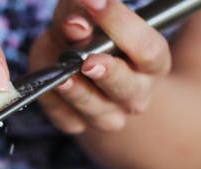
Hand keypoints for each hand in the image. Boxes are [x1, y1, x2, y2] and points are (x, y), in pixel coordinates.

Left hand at [29, 0, 170, 133]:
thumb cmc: (87, 32)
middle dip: (108, 74)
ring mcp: (109, 114)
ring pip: (97, 110)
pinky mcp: (78, 125)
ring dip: (79, 93)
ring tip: (64, 77)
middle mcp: (136, 93)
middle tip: (90, 61)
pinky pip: (68, 119)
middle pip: (127, 87)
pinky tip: (49, 86)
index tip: (97, 3)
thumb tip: (75, 25)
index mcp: (151, 62)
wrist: (68, 59)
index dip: (122, 26)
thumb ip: (81, 12)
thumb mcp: (85, 12)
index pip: (147, 49)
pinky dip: (55, 103)